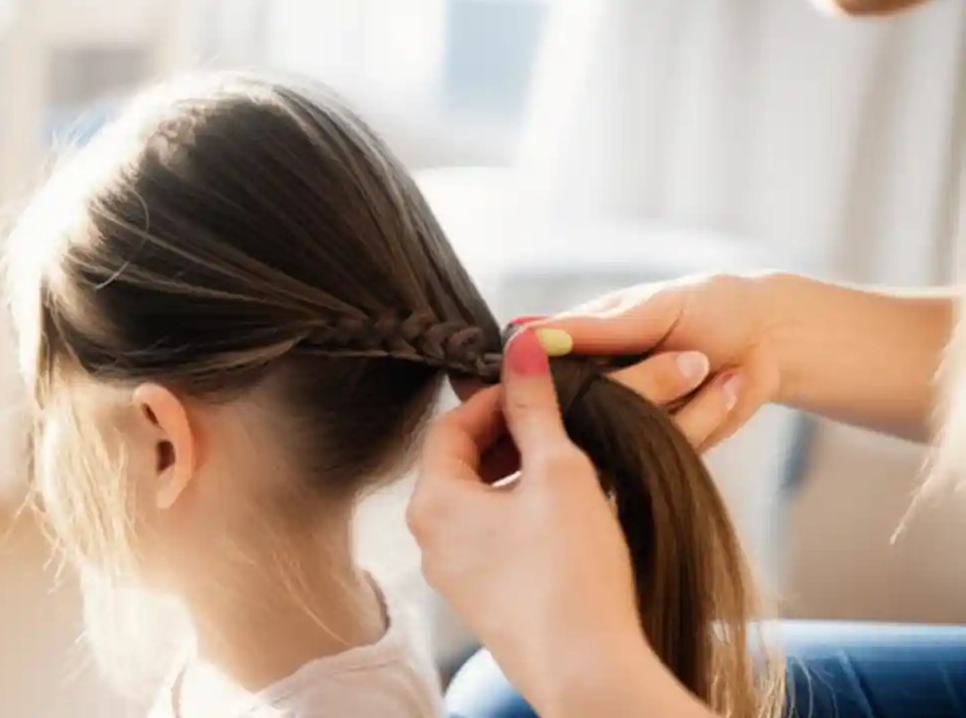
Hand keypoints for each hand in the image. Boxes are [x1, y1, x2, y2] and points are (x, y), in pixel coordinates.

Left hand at [410, 328, 703, 715]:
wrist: (587, 670)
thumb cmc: (570, 573)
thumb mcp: (558, 472)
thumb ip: (535, 407)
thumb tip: (519, 347)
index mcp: (432, 503)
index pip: (450, 426)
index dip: (494, 398)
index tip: (536, 388)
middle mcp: (430, 540)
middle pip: (459, 463)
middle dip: (507, 435)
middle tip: (555, 421)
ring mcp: (454, 575)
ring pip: (478, 501)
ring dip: (516, 474)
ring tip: (566, 464)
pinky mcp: (484, 601)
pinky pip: (491, 538)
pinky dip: (520, 512)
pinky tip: (564, 513)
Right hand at [536, 273, 786, 450]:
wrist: (774, 338)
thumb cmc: (711, 306)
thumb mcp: (650, 309)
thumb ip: (590, 329)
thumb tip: (523, 334)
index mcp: (576, 346)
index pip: (535, 376)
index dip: (541, 386)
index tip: (589, 377)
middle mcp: (594, 389)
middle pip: (585, 416)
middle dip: (648, 388)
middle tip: (696, 361)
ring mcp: (626, 423)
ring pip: (630, 438)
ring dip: (687, 405)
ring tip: (720, 369)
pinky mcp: (662, 449)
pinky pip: (669, 449)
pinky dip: (707, 419)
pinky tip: (727, 388)